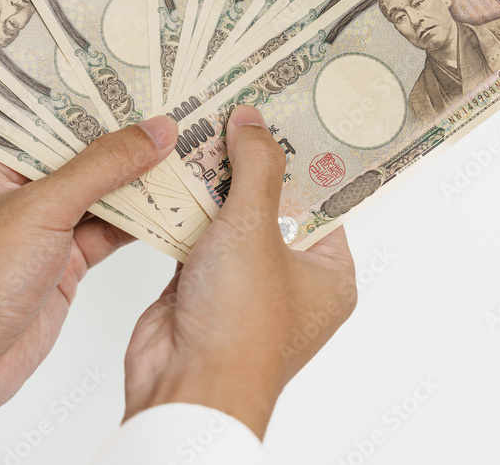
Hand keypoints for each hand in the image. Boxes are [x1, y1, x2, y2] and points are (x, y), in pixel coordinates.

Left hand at [0, 116, 177, 443]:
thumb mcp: (41, 210)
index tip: (138, 78)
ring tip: (186, 146)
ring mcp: (41, 227)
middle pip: (78, 153)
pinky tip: (174, 199)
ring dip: (138, 178)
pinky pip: (108, 230)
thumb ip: (102, 167)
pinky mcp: (64, 261)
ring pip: (99, 192)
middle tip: (174, 107)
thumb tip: (157, 131)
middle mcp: (13, 191)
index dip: (92, 98)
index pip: (45, 117)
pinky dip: (139, 218)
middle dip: (124, 138)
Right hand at [122, 106, 356, 438]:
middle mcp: (290, 279)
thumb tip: (252, 123)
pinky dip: (184, 209)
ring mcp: (244, 284)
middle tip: (235, 111)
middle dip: (251, 164)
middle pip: (274, 204)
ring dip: (214, 184)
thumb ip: (256, 170)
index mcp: (328, 273)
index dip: (302, 156)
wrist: (184, 387)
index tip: (284, 113)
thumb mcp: (256, 231)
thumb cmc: (240, 328)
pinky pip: (197, 236)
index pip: (322, 200)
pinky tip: (171, 171)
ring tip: (200, 128)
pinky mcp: (202, 287)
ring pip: (231, 219)